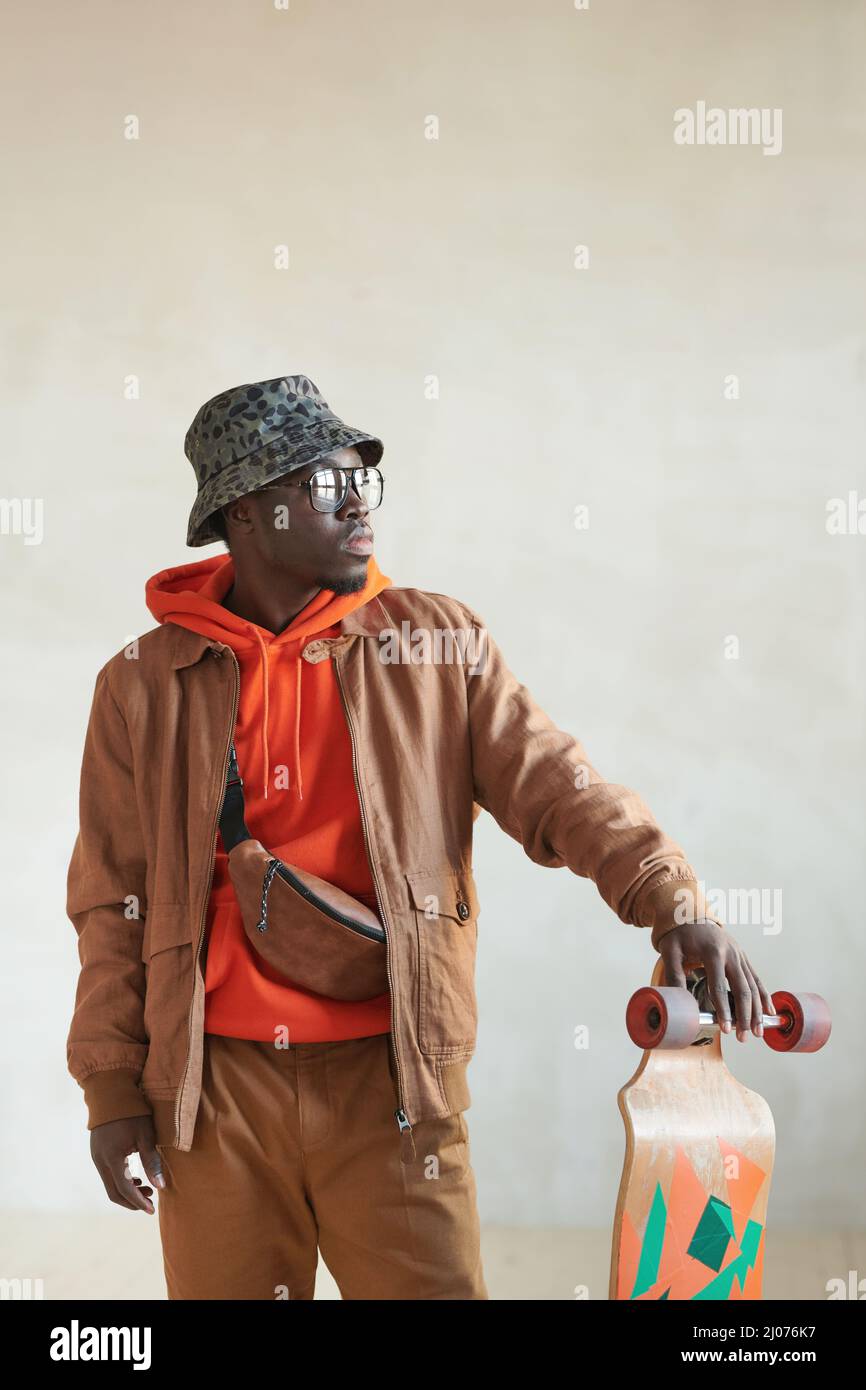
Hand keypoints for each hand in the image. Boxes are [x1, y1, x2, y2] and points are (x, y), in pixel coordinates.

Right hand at [90, 1115, 165, 1212]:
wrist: (111, 1093)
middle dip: (132, 1201)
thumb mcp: (146, 1135)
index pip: (125, 1190)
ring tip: (147, 1188)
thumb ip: (151, 1161)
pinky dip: (121, 1181)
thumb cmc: (132, 1112)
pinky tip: (136, 1177)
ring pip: (110, 1184)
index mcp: (112, 1159)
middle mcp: (100, 1161)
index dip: (139, 1202)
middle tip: (150, 1203)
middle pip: (114, 1193)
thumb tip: (160, 1187)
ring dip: (127, 1191)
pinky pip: (108, 1174)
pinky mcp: (97, 1151)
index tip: (152, 1210)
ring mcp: (96, 1157)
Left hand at [656, 920, 773, 1041]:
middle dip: (744, 1016)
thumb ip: (674, 975)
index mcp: (712, 952)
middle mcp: (731, 954)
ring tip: (758, 1032)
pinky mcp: (743, 958)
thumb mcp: (669, 952)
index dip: (723, 1010)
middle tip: (743, 1037)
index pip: (719, 987)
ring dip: (757, 1011)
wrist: (691, 913)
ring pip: (753, 986)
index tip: (725, 1029)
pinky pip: (757, 979)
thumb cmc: (678, 934)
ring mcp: (740, 955)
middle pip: (742, 989)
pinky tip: (769, 1012)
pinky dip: (764, 996)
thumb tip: (678, 1002)